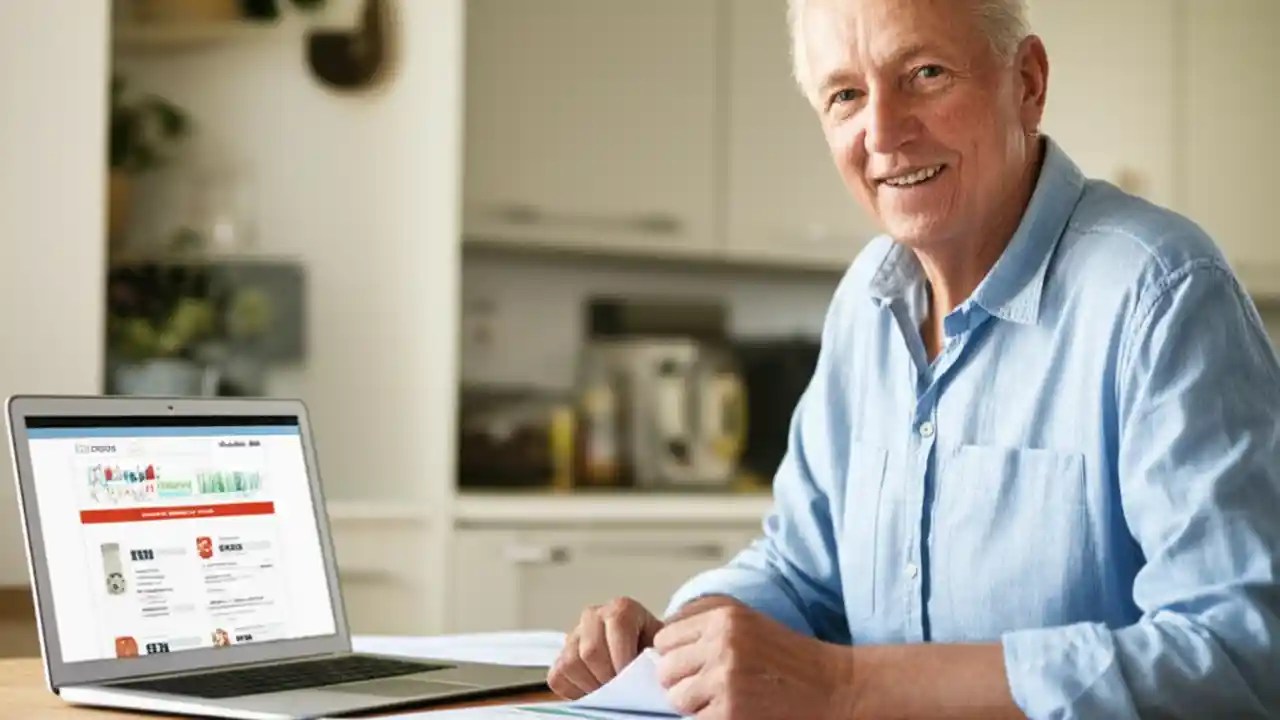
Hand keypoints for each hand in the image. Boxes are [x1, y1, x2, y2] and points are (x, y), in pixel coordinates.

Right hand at [548, 597, 663, 698]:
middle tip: (621, 692)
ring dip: (591, 685)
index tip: (632, 680)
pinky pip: (557, 676)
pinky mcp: (560, 656)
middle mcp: (594, 616)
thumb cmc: (652, 652)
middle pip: (591, 651)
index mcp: (622, 608)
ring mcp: (574, 635)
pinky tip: (593, 691)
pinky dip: (574, 691)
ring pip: (570, 664)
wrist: (641, 652)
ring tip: (609, 693)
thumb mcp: (661, 649)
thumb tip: (650, 674)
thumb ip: (656, 656)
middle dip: (607, 677)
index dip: (624, 658)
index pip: (617, 625)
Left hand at [654, 603, 854, 718]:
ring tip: (720, 702)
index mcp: (723, 617)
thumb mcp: (749, 626)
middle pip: (666, 669)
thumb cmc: (793, 660)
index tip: (690, 668)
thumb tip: (661, 651)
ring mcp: (725, 677)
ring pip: (676, 698)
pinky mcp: (730, 710)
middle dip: (680, 683)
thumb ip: (708, 632)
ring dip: (693, 706)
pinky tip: (731, 714)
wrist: (834, 687)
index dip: (675, 657)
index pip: (665, 639)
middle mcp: (721, 643)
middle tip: (706, 690)